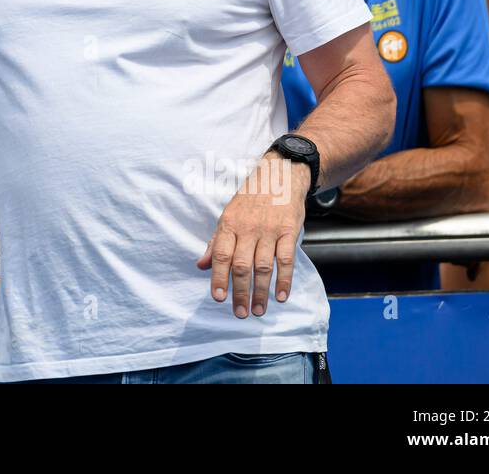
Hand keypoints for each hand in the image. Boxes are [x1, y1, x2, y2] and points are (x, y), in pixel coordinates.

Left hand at [196, 154, 308, 317]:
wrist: (280, 176)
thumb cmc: (250, 200)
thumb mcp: (228, 216)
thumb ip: (216, 243)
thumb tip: (200, 265)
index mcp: (229, 224)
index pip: (221, 255)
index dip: (218, 277)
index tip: (218, 298)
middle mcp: (248, 228)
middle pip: (241, 265)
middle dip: (239, 292)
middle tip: (240, 313)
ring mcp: (269, 230)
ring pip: (263, 266)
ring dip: (261, 291)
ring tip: (259, 310)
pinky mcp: (289, 231)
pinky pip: (286, 259)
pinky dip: (284, 280)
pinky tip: (281, 296)